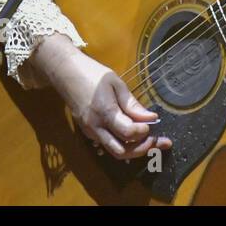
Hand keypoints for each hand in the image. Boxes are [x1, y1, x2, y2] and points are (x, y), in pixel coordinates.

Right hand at [34, 34, 172, 160]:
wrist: (66, 73)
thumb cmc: (93, 74)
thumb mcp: (116, 83)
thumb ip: (133, 104)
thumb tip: (151, 118)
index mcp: (104, 112)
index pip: (128, 133)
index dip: (144, 132)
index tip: (154, 123)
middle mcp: (96, 127)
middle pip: (122, 151)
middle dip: (142, 149)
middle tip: (159, 142)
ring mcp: (90, 132)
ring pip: (114, 152)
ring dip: (134, 151)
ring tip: (150, 142)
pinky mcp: (88, 132)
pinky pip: (108, 145)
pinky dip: (123, 145)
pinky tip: (134, 137)